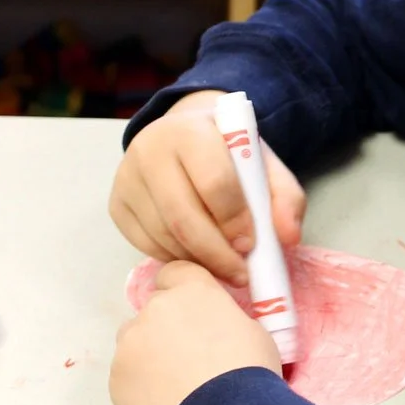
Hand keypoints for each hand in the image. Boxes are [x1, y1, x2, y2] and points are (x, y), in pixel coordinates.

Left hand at [109, 260, 282, 404]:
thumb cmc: (249, 372)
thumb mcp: (251, 331)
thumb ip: (223, 319)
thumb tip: (216, 329)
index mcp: (191, 290)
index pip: (175, 272)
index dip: (183, 291)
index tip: (194, 314)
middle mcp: (155, 308)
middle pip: (154, 310)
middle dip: (167, 328)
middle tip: (189, 360)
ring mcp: (130, 343)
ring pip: (135, 343)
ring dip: (150, 357)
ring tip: (174, 389)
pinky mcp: (116, 378)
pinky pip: (127, 375)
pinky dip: (140, 387)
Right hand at [110, 89, 305, 284]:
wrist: (185, 136)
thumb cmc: (227, 153)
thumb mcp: (263, 164)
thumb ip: (285, 197)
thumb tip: (288, 238)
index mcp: (190, 130)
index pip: (214, 182)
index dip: (235, 220)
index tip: (251, 245)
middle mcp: (149, 149)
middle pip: (183, 217)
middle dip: (216, 254)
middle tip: (240, 274)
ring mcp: (127, 178)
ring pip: (163, 236)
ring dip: (197, 260)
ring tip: (223, 266)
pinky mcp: (116, 204)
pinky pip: (146, 245)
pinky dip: (175, 258)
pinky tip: (196, 255)